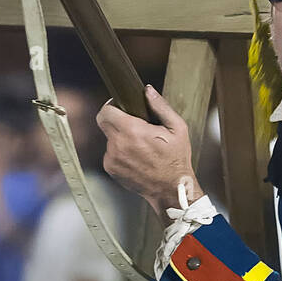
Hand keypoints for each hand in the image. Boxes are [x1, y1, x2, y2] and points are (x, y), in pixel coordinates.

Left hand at [97, 85, 203, 216]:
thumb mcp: (178, 129)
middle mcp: (118, 145)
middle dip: (115, 119)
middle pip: (103, 122)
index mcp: (132, 131)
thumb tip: (147, 90)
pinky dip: (120, 152)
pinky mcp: (111, 169)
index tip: (121, 107)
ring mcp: (112, 159)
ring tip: (140, 146)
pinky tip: (137, 158)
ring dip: (120, 138)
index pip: (106, 111)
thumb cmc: (177, 159)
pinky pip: (110, 153)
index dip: (112, 106)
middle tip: (131, 124)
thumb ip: (161, 106)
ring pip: (109, 139)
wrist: (171, 190)